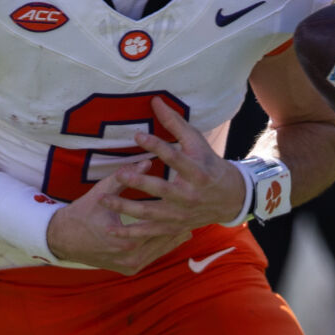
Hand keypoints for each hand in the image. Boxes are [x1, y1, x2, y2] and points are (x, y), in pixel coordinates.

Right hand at [45, 172, 188, 275]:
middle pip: (164, 241)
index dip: (176, 214)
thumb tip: (147, 160)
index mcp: (128, 240)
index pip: (160, 225)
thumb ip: (125, 177)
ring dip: (172, 239)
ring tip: (187, 226)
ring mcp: (130, 266)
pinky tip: (170, 239)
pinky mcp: (128, 270)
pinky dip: (160, 248)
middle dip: (178, 227)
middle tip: (195, 215)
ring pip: (160, 252)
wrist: (63, 239)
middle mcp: (132, 257)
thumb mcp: (102, 193)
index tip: (188, 204)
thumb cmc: (82, 214)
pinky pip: (151, 259)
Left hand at [102, 98, 248, 233]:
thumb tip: (155, 100)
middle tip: (119, 173)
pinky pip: (149, 232)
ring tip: (104, 199)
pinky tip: (110, 230)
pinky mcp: (173, 227)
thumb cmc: (209, 164)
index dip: (157, 146)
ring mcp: (181, 214)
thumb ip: (175, 123)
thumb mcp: (196, 142)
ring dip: (127, 208)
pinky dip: (130, 233)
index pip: (175, 157)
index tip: (138, 136)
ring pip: (151, 213)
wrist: (229, 198)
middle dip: (140, 182)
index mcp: (197, 172)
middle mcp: (189, 195)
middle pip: (162, 189)